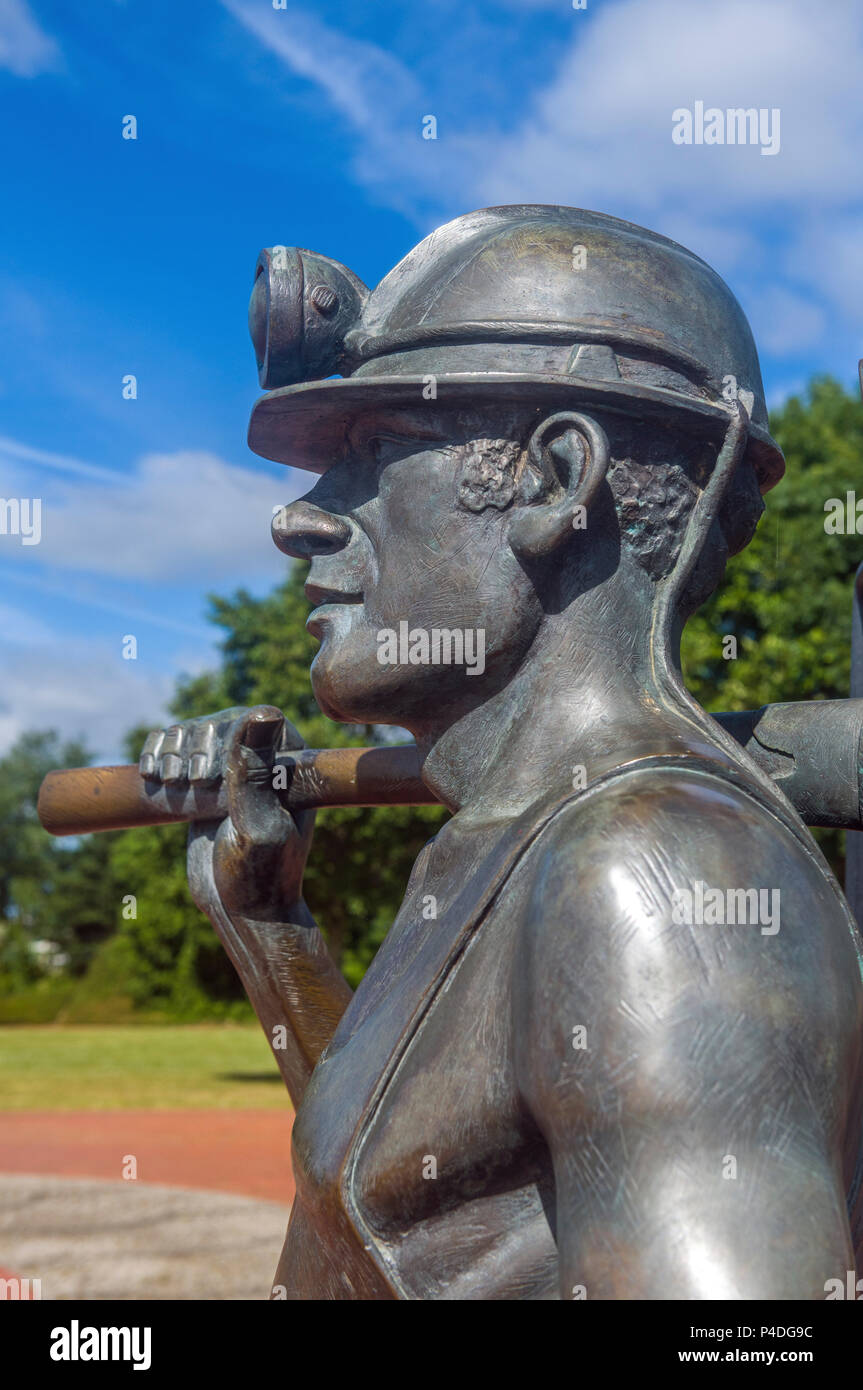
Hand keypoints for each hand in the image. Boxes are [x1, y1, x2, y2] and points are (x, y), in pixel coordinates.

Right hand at [139, 706, 314, 920]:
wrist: (240, 907)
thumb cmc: (259, 872)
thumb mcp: (257, 823)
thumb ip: (254, 772)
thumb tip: (263, 711)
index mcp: (292, 761)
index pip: (257, 718)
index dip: (225, 736)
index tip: (207, 779)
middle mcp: (265, 759)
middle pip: (219, 721)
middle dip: (194, 745)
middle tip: (188, 782)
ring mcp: (231, 770)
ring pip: (194, 730)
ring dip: (173, 748)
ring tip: (170, 780)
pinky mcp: (203, 783)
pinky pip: (176, 748)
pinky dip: (157, 751)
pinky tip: (150, 773)